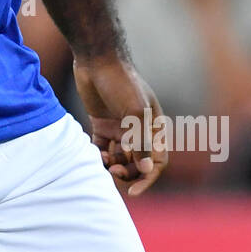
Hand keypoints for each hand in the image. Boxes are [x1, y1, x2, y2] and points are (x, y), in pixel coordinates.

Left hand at [73, 56, 166, 196]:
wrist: (97, 60)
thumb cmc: (121, 82)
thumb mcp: (135, 113)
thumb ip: (141, 142)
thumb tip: (148, 171)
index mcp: (154, 128)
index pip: (157, 161)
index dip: (148, 178)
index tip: (133, 191)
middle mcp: (139, 130)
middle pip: (137, 163)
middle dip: (128, 172)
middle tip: (113, 170)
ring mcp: (120, 128)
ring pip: (118, 158)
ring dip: (112, 164)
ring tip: (102, 160)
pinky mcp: (101, 124)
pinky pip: (101, 148)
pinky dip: (98, 155)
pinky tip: (93, 154)